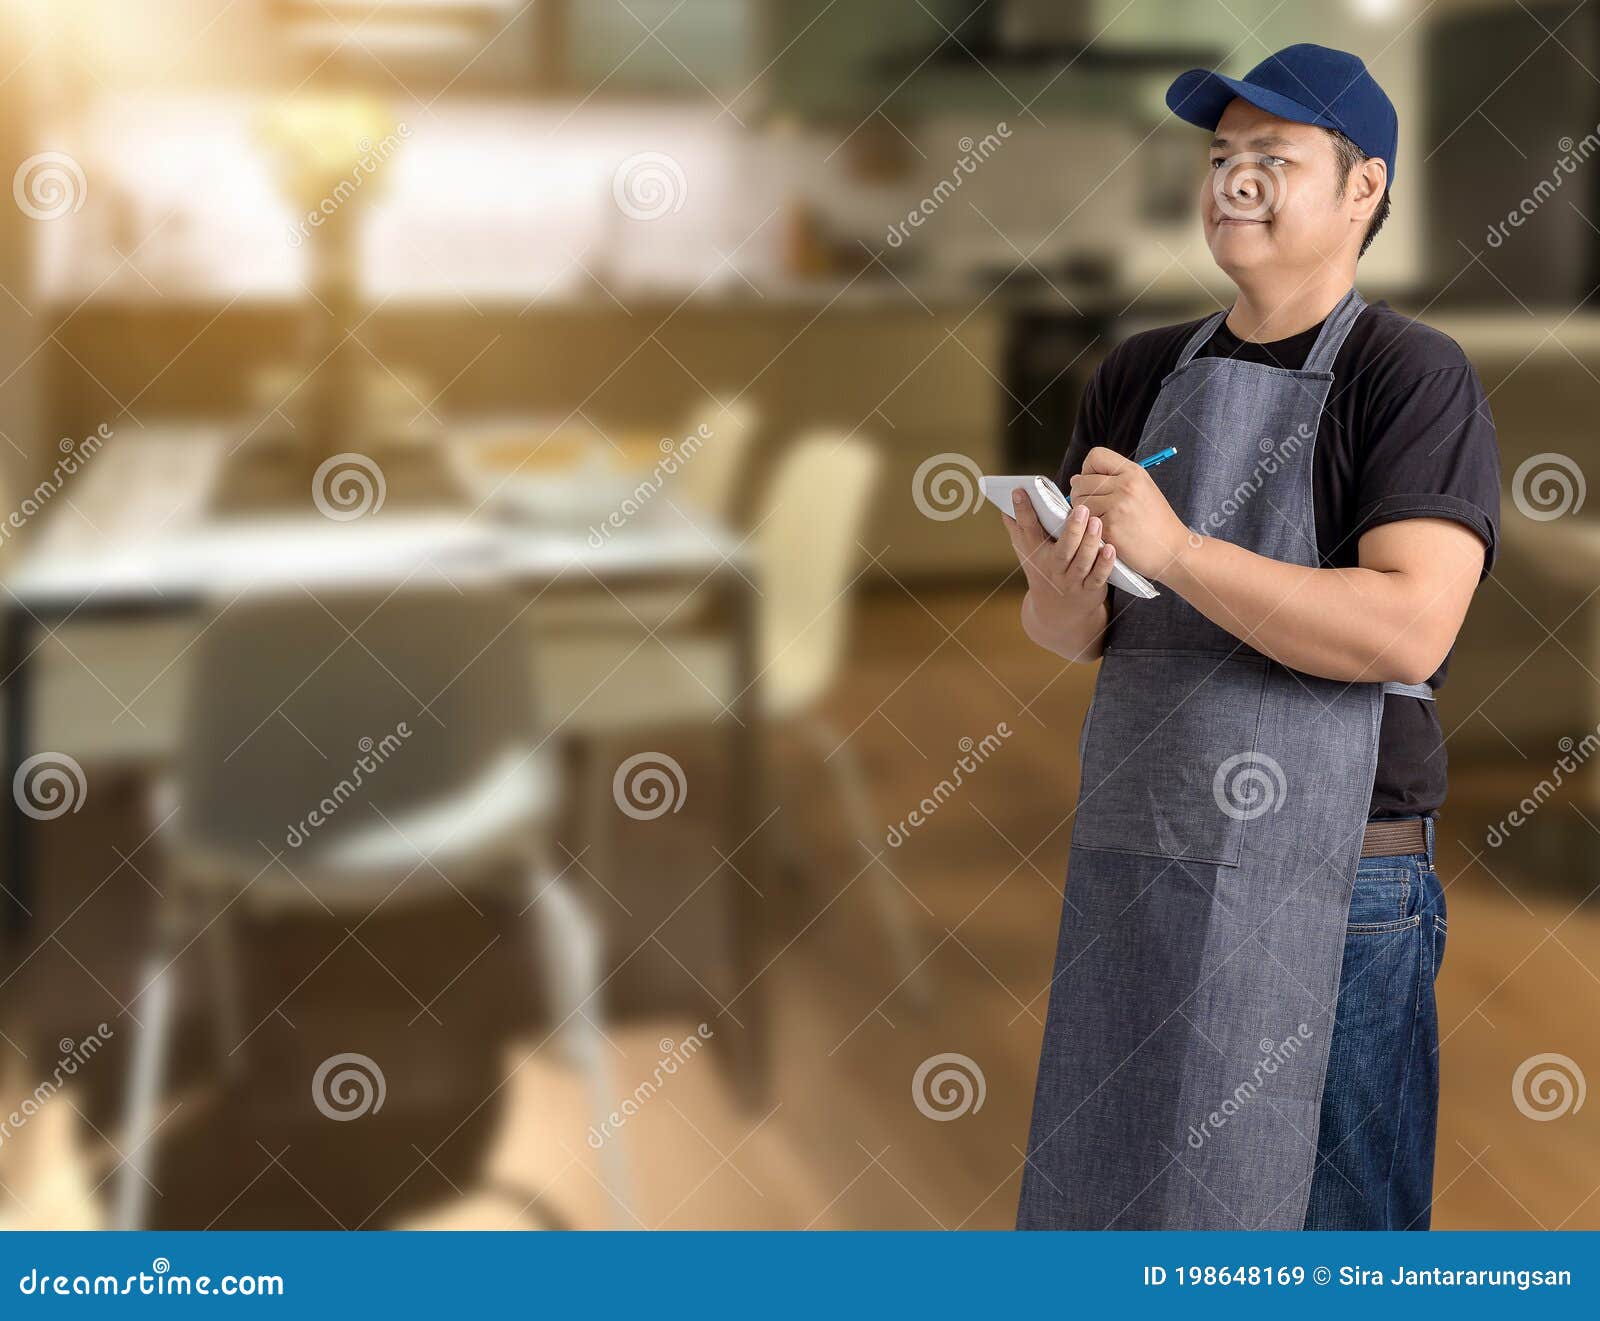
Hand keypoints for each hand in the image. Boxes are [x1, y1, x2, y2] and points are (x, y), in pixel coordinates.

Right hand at [1001, 487, 1117, 624]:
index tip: (1020, 490)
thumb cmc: (1044, 571)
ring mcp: (1071, 581)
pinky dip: (1104, 564)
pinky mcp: (1090, 590)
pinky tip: (1111, 548)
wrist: (1058, 613)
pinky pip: (1098, 577)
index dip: (1022, 511)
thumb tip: (1005, 505)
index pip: (1028, 530)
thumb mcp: (1028, 553)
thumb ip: (1019, 529)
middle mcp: (1053, 569)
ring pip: (1081, 563)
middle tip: (1081, 509)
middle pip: (1062, 550)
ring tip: (1097, 522)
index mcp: (1036, 555)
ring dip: (1090, 543)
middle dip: (1071, 530)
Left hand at [1067, 447, 1189, 578]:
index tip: (1095, 483)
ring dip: (1083, 513)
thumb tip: (1075, 479)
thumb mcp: (1142, 488)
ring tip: (1100, 519)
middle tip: (1095, 506)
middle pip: (1081, 481)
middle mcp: (1125, 485)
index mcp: (1134, 472)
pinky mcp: (1110, 528)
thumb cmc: (1155, 521)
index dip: (1088, 470)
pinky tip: (1104, 533)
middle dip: (1081, 494)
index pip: (1095, 456)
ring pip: (1078, 502)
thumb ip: (1113, 478)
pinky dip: (1089, 529)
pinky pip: (1084, 523)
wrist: (1172, 550)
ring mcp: (1117, 506)